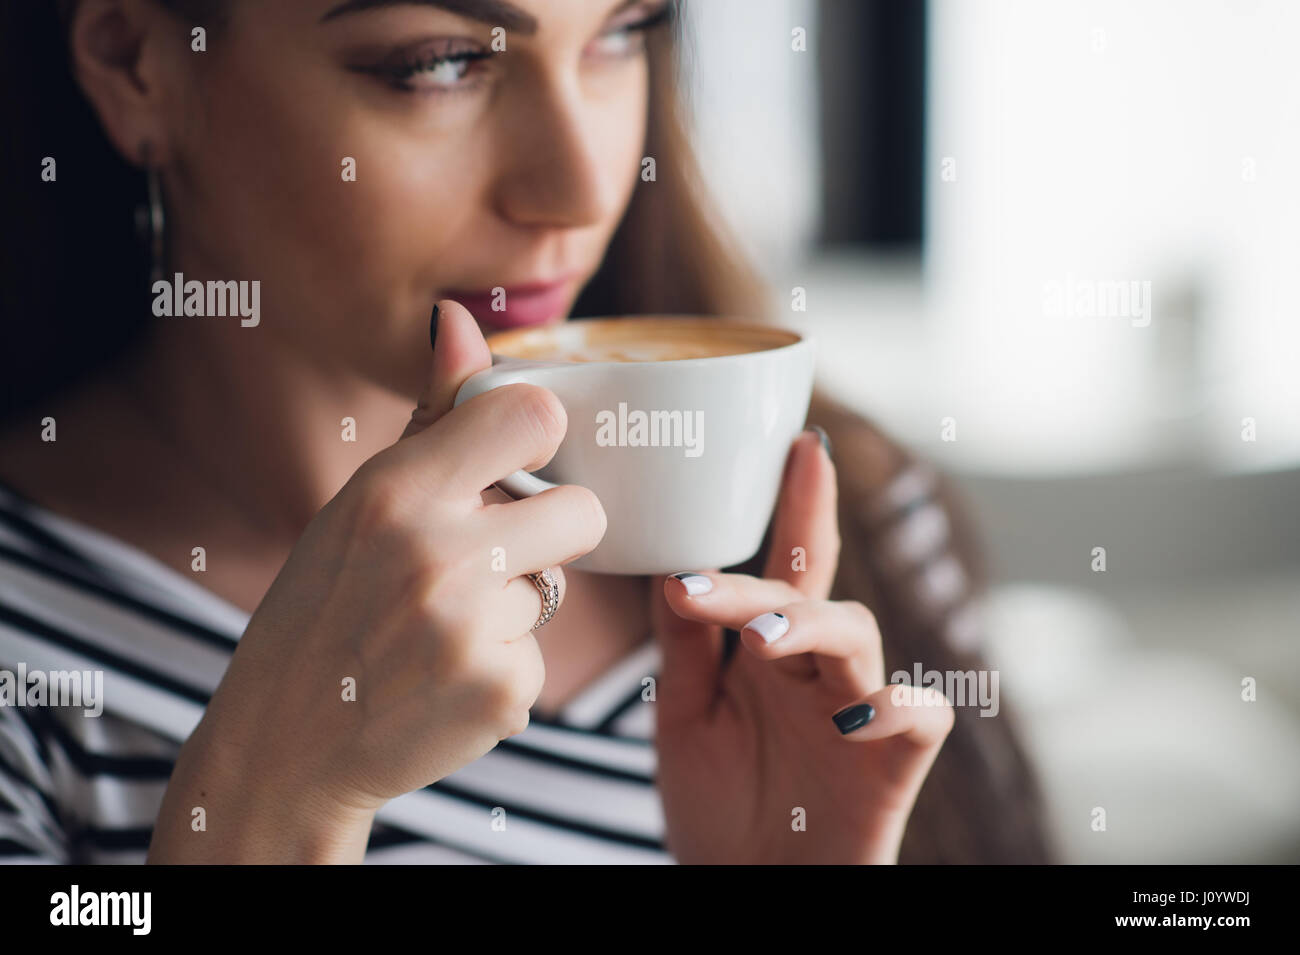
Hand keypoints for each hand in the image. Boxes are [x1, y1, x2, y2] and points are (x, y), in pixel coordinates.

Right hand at [150, 301, 604, 860]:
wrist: (285, 745)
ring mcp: (472, 627)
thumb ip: (429, 416)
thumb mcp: (358, 503)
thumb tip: (459, 317)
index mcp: (397, 489)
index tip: (518, 461)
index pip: (533, 416)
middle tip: (485, 564)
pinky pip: (541, 660)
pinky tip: (441, 683)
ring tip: (436, 635)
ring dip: (511, 614)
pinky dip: (502, 674)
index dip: (540, 438)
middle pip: (582, 512)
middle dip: (548, 538)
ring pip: (553, 593)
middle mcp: (438, 551)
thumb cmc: (322, 608)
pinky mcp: (503, 692)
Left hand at [651, 429, 954, 863]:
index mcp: (775, 655)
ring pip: (858, 639)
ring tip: (758, 639)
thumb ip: (687, 646)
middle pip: (814, 597)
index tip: (798, 443)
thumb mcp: (687, 717)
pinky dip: (898, 707)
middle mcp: (820, 673)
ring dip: (812, 627)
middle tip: (700, 589)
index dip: (802, 505)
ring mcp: (859, 715)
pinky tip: (860, 709)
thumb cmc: (720, 808)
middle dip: (766, 583)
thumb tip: (671, 567)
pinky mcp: (890, 769)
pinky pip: (921, 720)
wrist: (741, 894)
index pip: (790, 568)